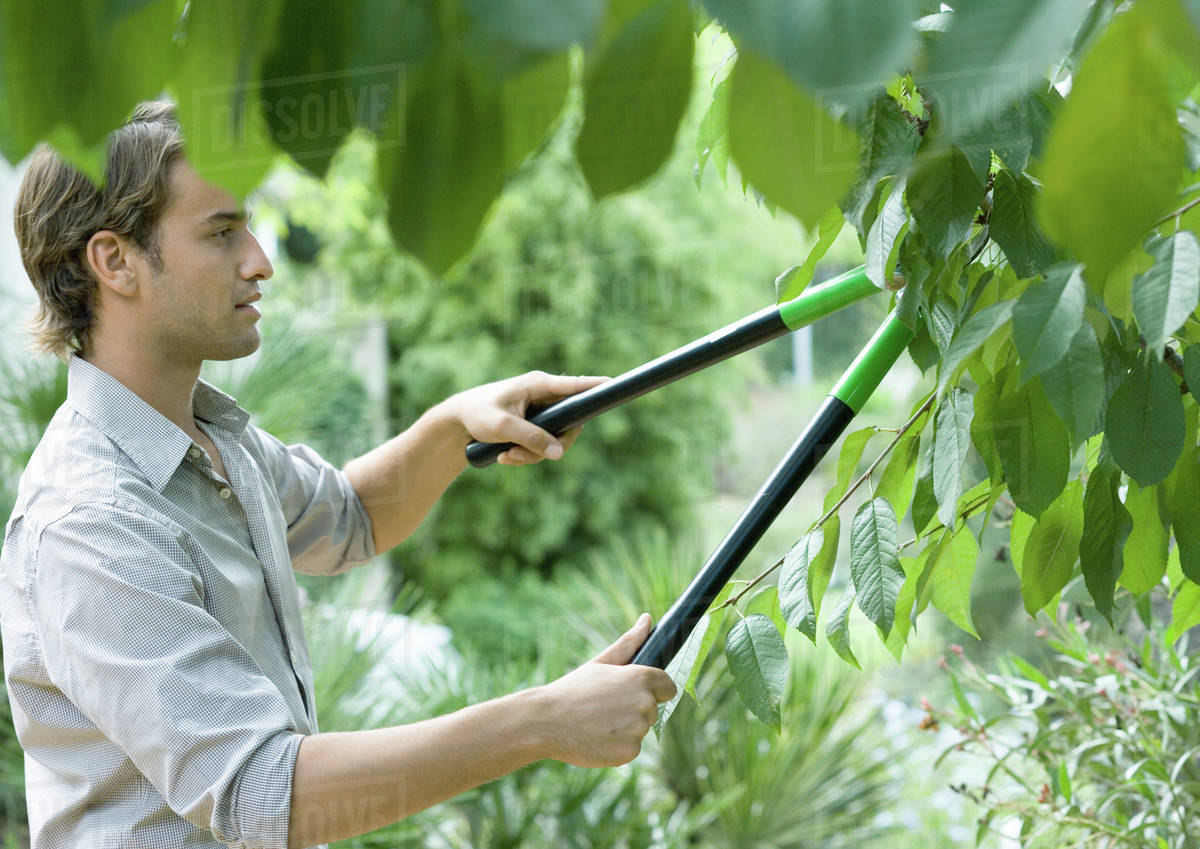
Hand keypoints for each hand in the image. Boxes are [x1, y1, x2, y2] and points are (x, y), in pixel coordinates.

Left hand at [445, 371, 607, 465]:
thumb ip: (531, 438)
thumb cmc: (477, 414)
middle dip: (548, 446)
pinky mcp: (534, 425)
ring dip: (531, 455)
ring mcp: (540, 412)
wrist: (457, 422)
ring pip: (555, 440)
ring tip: (506, 456)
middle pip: (570, 424)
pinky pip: (542, 446)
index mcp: (539, 384)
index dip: (596, 386)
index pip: (576, 385)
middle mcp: (544, 396)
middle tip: (521, 455)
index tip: (615, 384)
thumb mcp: (503, 427)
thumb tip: (558, 453)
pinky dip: (525, 456)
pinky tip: (504, 456)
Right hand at [534, 614, 676, 767]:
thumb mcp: (602, 663)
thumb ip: (630, 642)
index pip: (668, 687)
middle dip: (633, 709)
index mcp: (642, 678)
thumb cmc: (573, 689)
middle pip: (652, 709)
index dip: (652, 691)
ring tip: (597, 722)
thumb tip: (647, 619)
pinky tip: (597, 738)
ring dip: (624, 729)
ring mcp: (638, 729)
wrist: (546, 721)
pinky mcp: (630, 752)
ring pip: (640, 729)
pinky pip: (631, 748)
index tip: (630, 693)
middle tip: (604, 707)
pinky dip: (617, 746)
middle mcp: (645, 703)